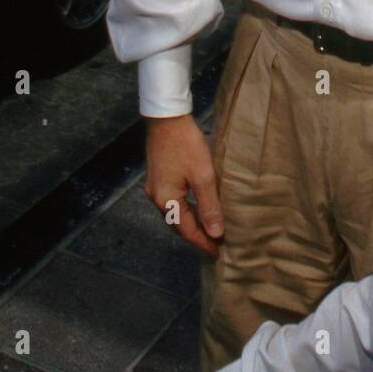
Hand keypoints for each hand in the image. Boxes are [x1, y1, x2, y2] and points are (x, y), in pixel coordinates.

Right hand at [145, 115, 223, 258]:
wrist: (166, 118)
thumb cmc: (186, 145)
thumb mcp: (203, 176)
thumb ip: (209, 206)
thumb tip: (215, 233)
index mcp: (166, 201)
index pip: (187, 230)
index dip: (203, 243)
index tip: (218, 253)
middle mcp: (156, 198)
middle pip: (177, 225)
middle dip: (196, 236)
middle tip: (215, 244)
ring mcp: (154, 188)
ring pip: (174, 214)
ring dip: (190, 224)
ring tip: (209, 230)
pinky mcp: (157, 177)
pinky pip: (172, 203)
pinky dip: (185, 211)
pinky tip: (197, 208)